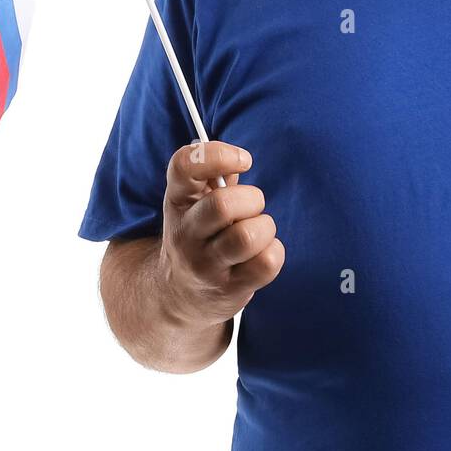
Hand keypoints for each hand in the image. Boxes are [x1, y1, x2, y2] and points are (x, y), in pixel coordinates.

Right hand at [158, 139, 284, 328]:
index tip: (244, 161)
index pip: (185, 165)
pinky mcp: (228, 289)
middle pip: (223, 204)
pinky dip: (273, 253)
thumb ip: (216, 174)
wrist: (176, 295)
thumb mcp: (196, 202)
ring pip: (247, 237)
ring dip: (264, 228)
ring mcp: (204, 265)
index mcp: (178, 200)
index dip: (219, 154)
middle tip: (251, 208)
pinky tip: (260, 255)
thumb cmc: (200, 234)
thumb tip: (239, 160)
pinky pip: (266, 263)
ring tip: (257, 233)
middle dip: (252, 200)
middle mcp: (185, 233)